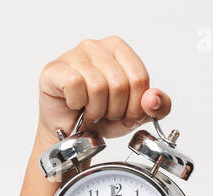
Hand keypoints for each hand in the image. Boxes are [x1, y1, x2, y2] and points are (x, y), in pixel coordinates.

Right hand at [37, 36, 172, 142]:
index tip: (126, 114)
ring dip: (96, 109)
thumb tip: (154, 99)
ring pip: (98, 86)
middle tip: (105, 113)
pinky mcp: (55, 68)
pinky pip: (76, 86)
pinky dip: (78, 104)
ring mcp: (74, 54)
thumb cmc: (102, 116)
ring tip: (90, 110)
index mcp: (119, 50)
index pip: (139, 78)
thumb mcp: (137, 115)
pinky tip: (75, 104)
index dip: (135, 105)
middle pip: (120, 83)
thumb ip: (158, 106)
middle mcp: (96, 47)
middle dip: (116, 110)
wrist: (72, 131)